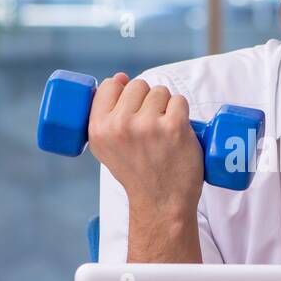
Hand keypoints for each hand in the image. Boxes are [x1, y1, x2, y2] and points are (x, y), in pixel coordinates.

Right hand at [88, 72, 203, 220]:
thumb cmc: (136, 172)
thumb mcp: (106, 147)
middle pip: (138, 85)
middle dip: (147, 100)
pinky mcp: (173, 127)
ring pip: (160, 91)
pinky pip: (179, 101)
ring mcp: (147, 125)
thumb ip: (106, 115)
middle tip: (150, 127)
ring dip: (166, 106)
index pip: (110, 85)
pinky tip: (177, 132)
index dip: (123, 90)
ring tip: (162, 131)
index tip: (131, 108)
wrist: (161, 202)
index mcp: (98, 129)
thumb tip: (121, 77)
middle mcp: (120, 125)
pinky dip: (182, 113)